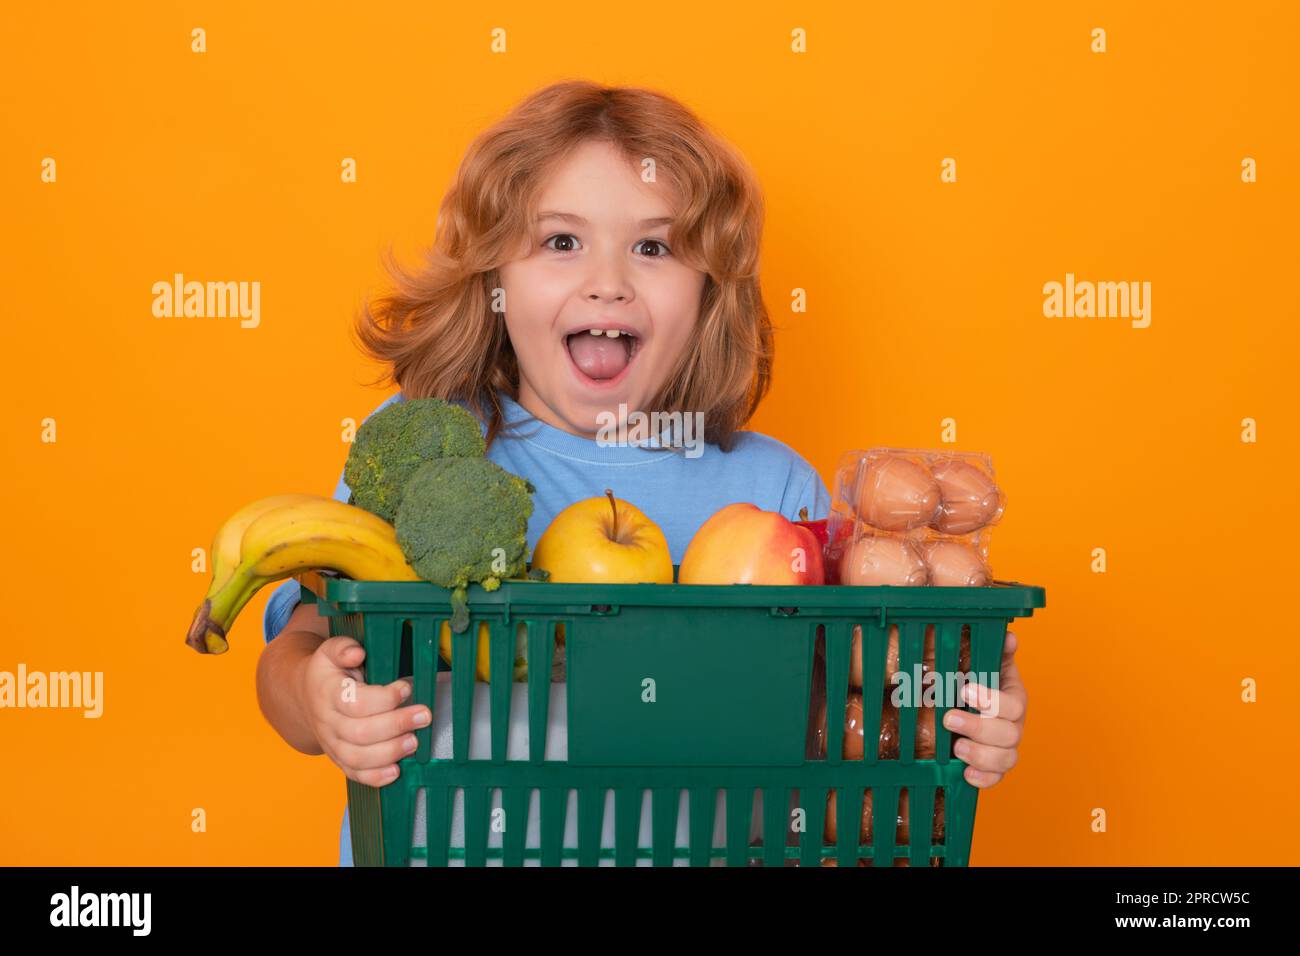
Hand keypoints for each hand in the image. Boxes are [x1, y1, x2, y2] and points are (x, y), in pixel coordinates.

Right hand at [298, 635, 430, 786]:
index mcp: (327, 693)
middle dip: (396, 725)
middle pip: (360, 732)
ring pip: (358, 757)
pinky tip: (396, 772)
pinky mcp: (339, 759)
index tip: (406, 688)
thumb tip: (357, 654)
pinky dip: (376, 777)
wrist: (305, 698)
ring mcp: (332, 744)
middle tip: (423, 716)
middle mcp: (328, 722)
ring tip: (415, 741)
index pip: (355, 702)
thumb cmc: (329, 673)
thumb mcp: (330, 651)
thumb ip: (343, 648)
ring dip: (390, 752)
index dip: (384, 698)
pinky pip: (355, 774)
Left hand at [942, 629, 1025, 787]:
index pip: (1014, 704)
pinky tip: (965, 773)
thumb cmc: (977, 683)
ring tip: (956, 748)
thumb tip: (1010, 637)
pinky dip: (983, 779)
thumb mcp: (985, 664)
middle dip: (979, 728)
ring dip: (980, 755)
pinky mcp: (993, 767)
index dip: (991, 700)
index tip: (966, 690)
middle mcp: (1014, 725)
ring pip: (1006, 759)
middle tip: (949, 719)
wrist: (968, 706)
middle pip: (1009, 734)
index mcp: (1013, 699)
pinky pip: (996, 779)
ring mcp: (1005, 748)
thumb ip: (997, 651)